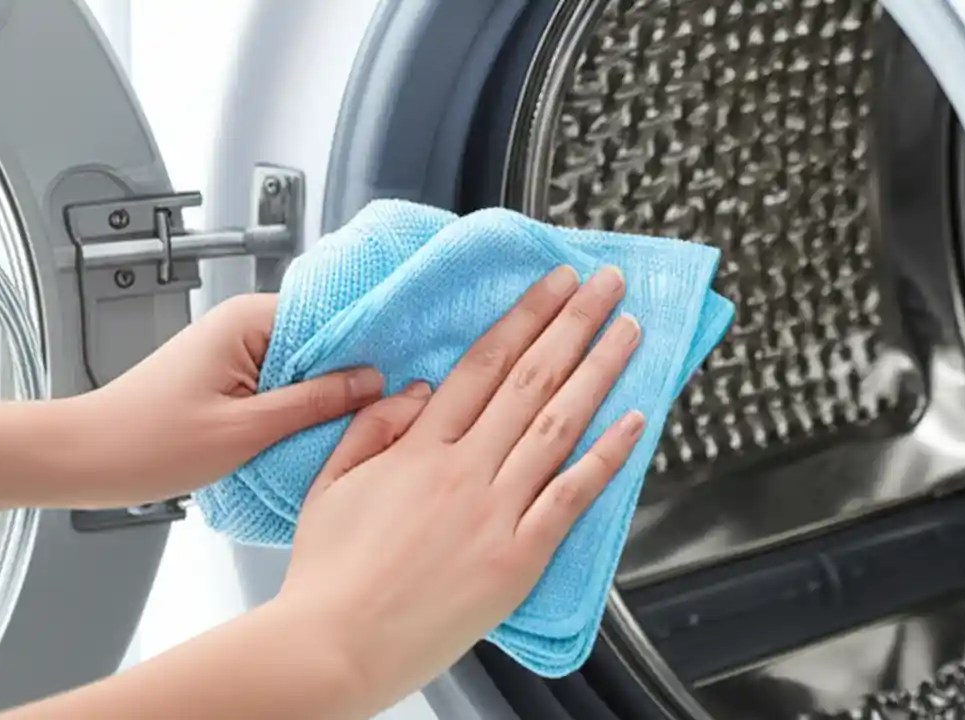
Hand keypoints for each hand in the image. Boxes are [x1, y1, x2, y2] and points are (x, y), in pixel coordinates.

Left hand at [62, 294, 384, 507]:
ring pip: (305, 367)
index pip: (332, 315)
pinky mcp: (230, 377)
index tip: (409, 364)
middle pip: (323, 342)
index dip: (371, 342)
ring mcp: (236, 351)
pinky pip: (283, 385)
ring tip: (358, 424)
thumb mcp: (245, 430)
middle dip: (352, 373)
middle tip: (390, 407)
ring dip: (326, 395)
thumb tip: (373, 381)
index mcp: (248, 320)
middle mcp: (244, 325)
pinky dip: (300, 407)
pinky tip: (318, 431)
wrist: (82, 459)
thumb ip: (314, 403)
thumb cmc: (147, 443)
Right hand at [274, 265, 643, 717]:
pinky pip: (572, 496)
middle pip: (531, 380)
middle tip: (606, 286)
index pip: (484, 364)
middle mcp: (464, 470)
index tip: (555, 285)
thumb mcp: (331, 485)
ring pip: (558, 425)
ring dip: (599, 371)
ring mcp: (496, 512)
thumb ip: (373, 428)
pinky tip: (633, 421)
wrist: (335, 647)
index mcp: (419, 449)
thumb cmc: (331, 574)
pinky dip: (606, 455)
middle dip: (574, 323)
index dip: (525, 317)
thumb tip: (419, 389)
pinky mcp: (520, 557)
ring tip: (629, 332)